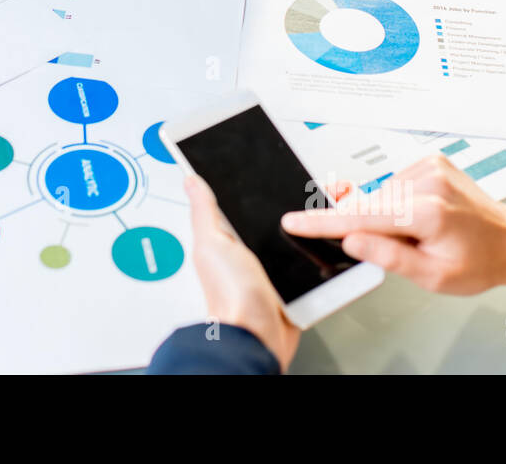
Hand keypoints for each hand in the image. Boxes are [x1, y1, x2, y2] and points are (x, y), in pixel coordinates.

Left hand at [185, 174, 300, 369]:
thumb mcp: (212, 244)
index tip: (256, 170)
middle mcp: (244, 254)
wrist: (257, 334)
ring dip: (298, 232)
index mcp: (223, 240)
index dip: (244, 190)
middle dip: (279, 209)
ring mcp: (267, 269)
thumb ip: (204, 212)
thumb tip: (190, 180)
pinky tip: (315, 245)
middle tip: (290, 196)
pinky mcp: (288, 283)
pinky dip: (309, 254)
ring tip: (307, 218)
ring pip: (287, 239)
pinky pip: (302, 261)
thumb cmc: (229, 294)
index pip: (233, 206)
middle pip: (264, 220)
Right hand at [281, 155, 505, 294]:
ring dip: (381, 215)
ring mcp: (429, 168)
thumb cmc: (480, 261)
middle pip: (368, 204)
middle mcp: (427, 183)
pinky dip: (394, 202)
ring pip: (379, 195)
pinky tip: (416, 218)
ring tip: (415, 235)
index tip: (295, 221)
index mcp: (428, 213)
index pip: (361, 217)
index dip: (322, 222)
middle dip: (361, 225)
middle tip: (396, 246)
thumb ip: (389, 257)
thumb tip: (352, 240)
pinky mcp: (430, 162)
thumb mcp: (433, 276)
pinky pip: (393, 184)